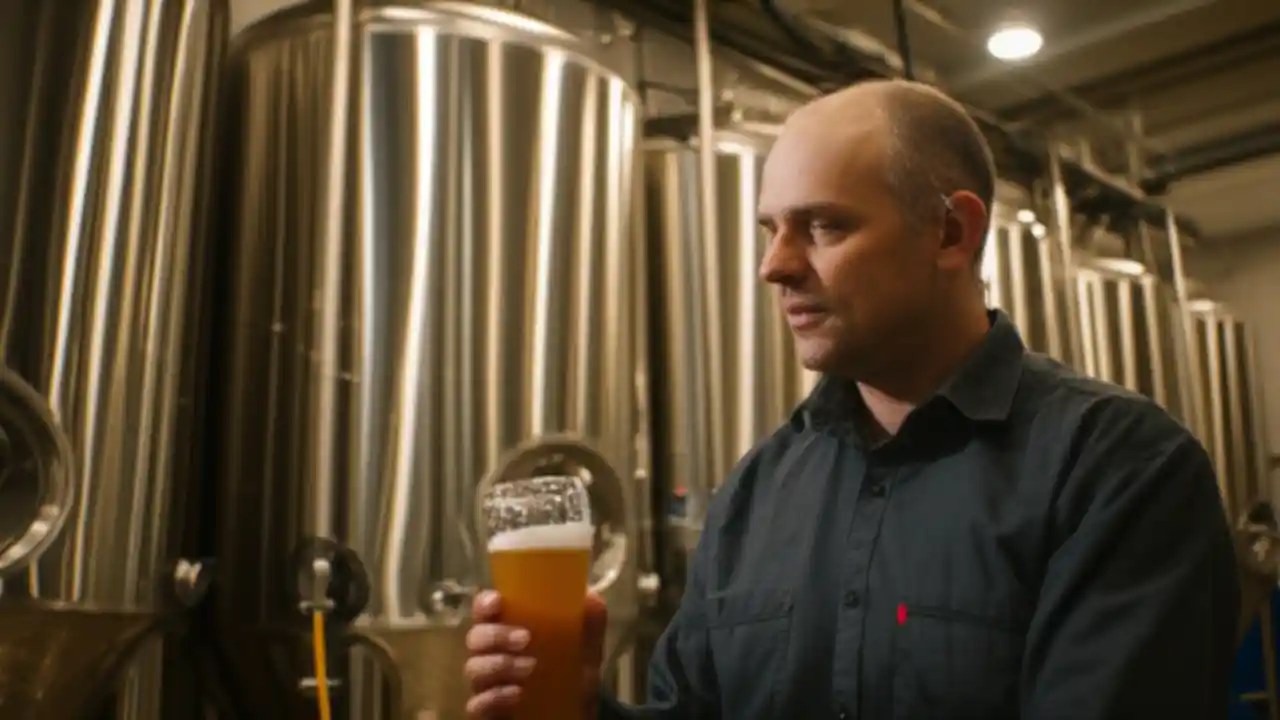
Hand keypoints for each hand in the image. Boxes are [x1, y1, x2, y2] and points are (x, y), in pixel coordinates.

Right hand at [463, 589, 607, 718]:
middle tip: (525, 639)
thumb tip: (591, 596)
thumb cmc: (573, 675)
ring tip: (530, 668)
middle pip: (475, 637)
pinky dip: (495, 697)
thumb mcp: (587, 650)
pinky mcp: (488, 712)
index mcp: (510, 630)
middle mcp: (492, 655)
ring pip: (473, 669)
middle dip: (496, 635)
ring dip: (500, 665)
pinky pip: (477, 704)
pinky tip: (516, 694)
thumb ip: (590, 624)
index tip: (498, 601)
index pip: (485, 611)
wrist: (575, 714)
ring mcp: (487, 684)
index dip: (484, 603)